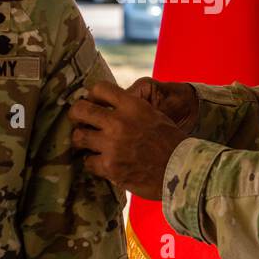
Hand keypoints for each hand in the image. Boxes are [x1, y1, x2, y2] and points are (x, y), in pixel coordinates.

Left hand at [71, 81, 189, 200]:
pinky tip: (101, 162)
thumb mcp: (154, 115)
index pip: (99, 88)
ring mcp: (112, 145)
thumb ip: (131, 110)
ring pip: (79, 137)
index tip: (92, 103)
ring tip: (88, 144)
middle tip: (79, 122)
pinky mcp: (110, 166)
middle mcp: (119, 122)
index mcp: (132, 105)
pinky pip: (88, 162)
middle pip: (81, 110)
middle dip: (76, 115)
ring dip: (82, 141)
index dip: (92, 96)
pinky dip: (93, 163)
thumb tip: (108, 108)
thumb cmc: (171, 142)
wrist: (182, 170)